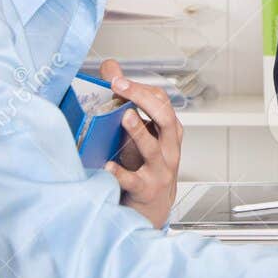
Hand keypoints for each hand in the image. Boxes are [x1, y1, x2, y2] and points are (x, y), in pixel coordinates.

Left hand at [98, 58, 181, 228]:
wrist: (153, 209)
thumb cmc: (144, 166)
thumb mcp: (139, 133)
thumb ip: (126, 100)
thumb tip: (111, 68)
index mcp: (168, 131)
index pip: (162, 102)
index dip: (141, 88)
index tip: (117, 78)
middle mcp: (169, 148)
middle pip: (166, 118)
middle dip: (144, 99)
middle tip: (120, 87)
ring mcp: (160, 169)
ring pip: (154, 148)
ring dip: (139, 131)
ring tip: (125, 117)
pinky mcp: (147, 189)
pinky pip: (134, 180)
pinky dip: (121, 173)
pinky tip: (107, 166)